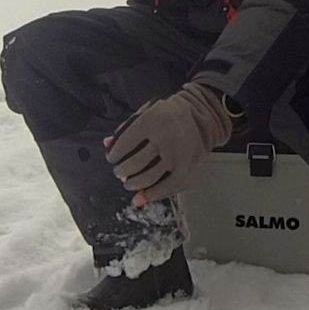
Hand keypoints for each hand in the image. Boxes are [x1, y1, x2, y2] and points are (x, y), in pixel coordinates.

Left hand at [105, 82, 232, 205]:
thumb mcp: (146, 112)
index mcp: (153, 120)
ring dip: (134, 184)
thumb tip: (107, 144)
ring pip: (148, 178)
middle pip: (135, 163)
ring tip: (128, 183)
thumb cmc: (169, 114)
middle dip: (121, 172)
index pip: (125, 143)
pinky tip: (141, 197)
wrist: (201, 117)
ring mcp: (177, 155)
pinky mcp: (186, 168)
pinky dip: (152, 195)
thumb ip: (126, 128)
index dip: (114, 154)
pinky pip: (167, 187)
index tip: (112, 158)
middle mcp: (165, 138)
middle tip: (119, 172)